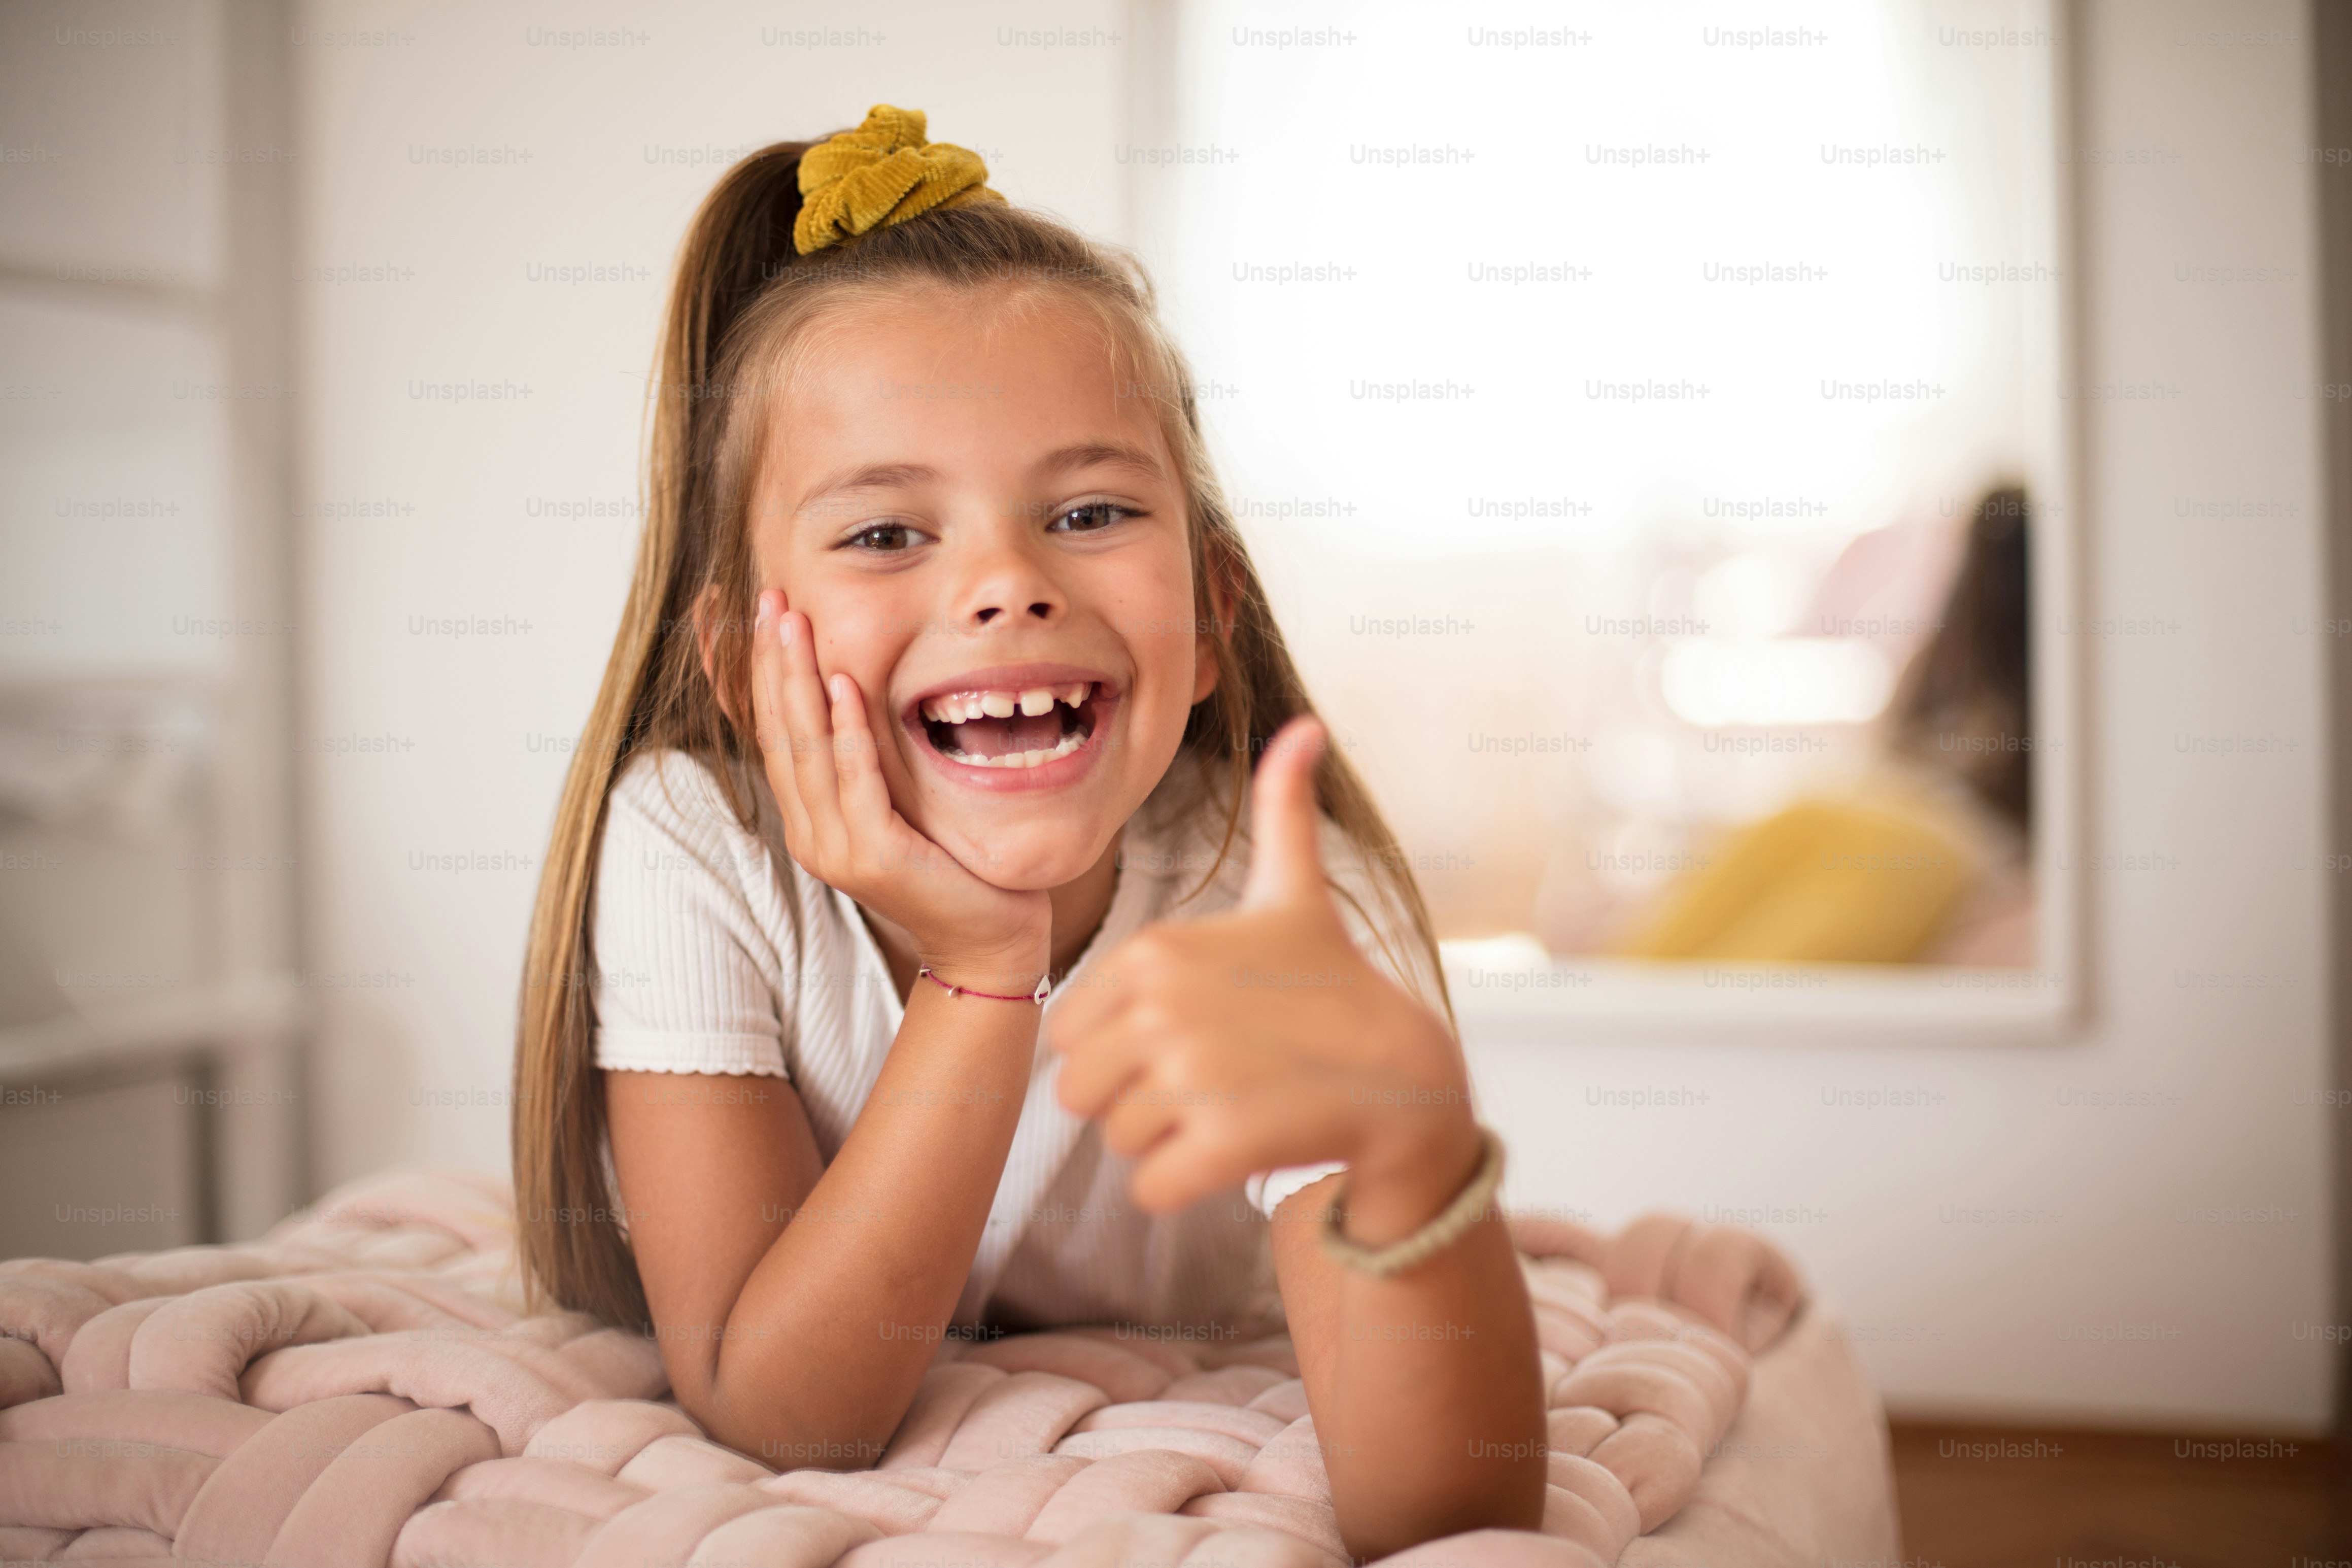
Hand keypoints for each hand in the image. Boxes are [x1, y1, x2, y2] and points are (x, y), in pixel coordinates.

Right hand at [752, 589, 1048, 986]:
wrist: (990, 939)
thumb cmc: (955, 864)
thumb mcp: (903, 803)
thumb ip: (874, 761)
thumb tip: (860, 691)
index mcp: (811, 820)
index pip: (771, 733)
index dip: (754, 673)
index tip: (746, 614)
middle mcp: (812, 834)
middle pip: (777, 733)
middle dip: (768, 661)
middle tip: (765, 598)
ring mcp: (838, 848)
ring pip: (805, 750)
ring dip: (796, 680)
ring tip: (790, 622)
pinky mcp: (876, 856)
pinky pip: (856, 781)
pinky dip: (848, 731)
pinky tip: (842, 685)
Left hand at [1048, 716, 1479, 1235]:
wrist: (1405, 1075)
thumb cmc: (1333, 984)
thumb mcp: (1296, 892)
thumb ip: (1282, 812)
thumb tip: (1305, 724)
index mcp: (1153, 953)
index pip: (1066, 1033)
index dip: (1116, 1049)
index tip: (1184, 1038)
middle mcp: (1161, 1008)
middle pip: (1078, 1093)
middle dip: (1131, 1102)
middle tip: (1204, 1085)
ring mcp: (1192, 1076)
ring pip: (1115, 1142)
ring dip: (1162, 1144)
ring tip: (1224, 1112)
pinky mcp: (1221, 1143)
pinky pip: (1149, 1189)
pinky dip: (1181, 1187)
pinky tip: (1230, 1155)